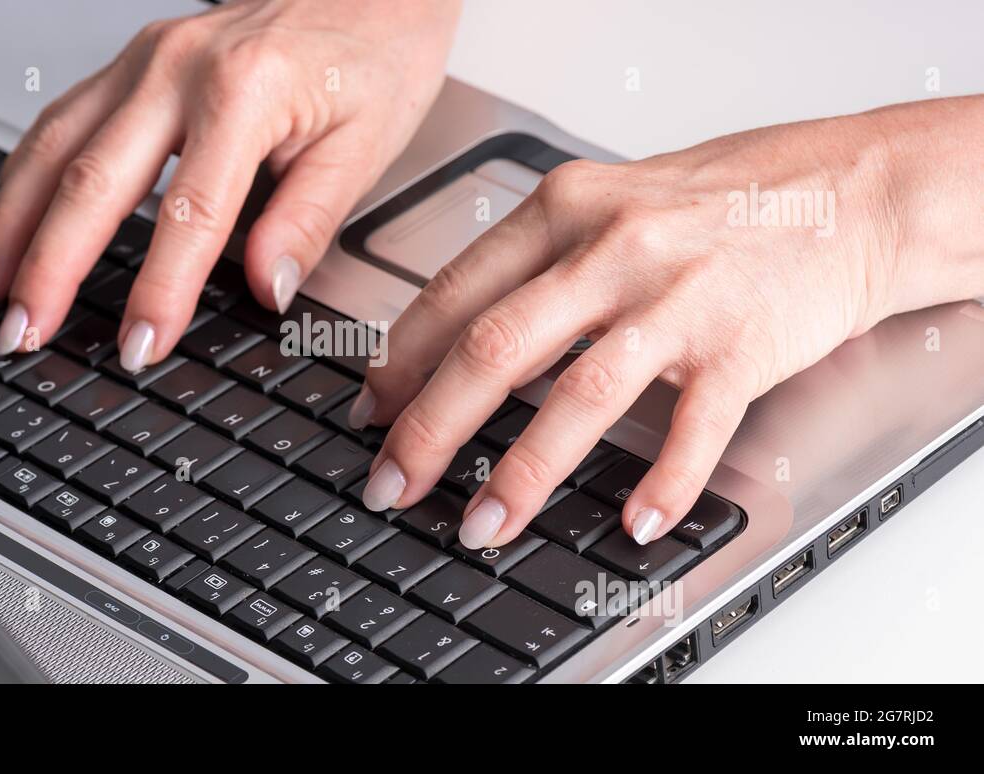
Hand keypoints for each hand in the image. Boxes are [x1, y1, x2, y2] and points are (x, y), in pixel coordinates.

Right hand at [0, 0, 459, 363]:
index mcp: (242, 91)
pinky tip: (11, 219)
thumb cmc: (374, 53)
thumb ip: (308, 221)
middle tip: (22, 332)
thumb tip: (266, 288)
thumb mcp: (365, 144)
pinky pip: (61, 121)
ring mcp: (145, 59)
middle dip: (49, 268)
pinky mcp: (133, 62)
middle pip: (92, 182)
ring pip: (54, 146)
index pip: (187, 216)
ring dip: (14, 223)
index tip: (138, 346)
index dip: (157, 291)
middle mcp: (178, 68)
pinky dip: (26, 177)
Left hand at [353, 100, 983, 548]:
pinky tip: (634, 522)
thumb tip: (454, 337)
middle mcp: (612, 249)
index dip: (399, 362)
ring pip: (577, 395)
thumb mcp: (610, 200)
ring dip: (521, 472)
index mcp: (565, 208)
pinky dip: (661, 482)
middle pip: (494, 349)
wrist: (851, 188)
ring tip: (484, 524)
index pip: (454, 293)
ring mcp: (677, 298)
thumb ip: (538, 261)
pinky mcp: (741, 346)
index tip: (370, 412)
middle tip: (394, 483)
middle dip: (429, 428)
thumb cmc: (725, 198)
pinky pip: (690, 428)